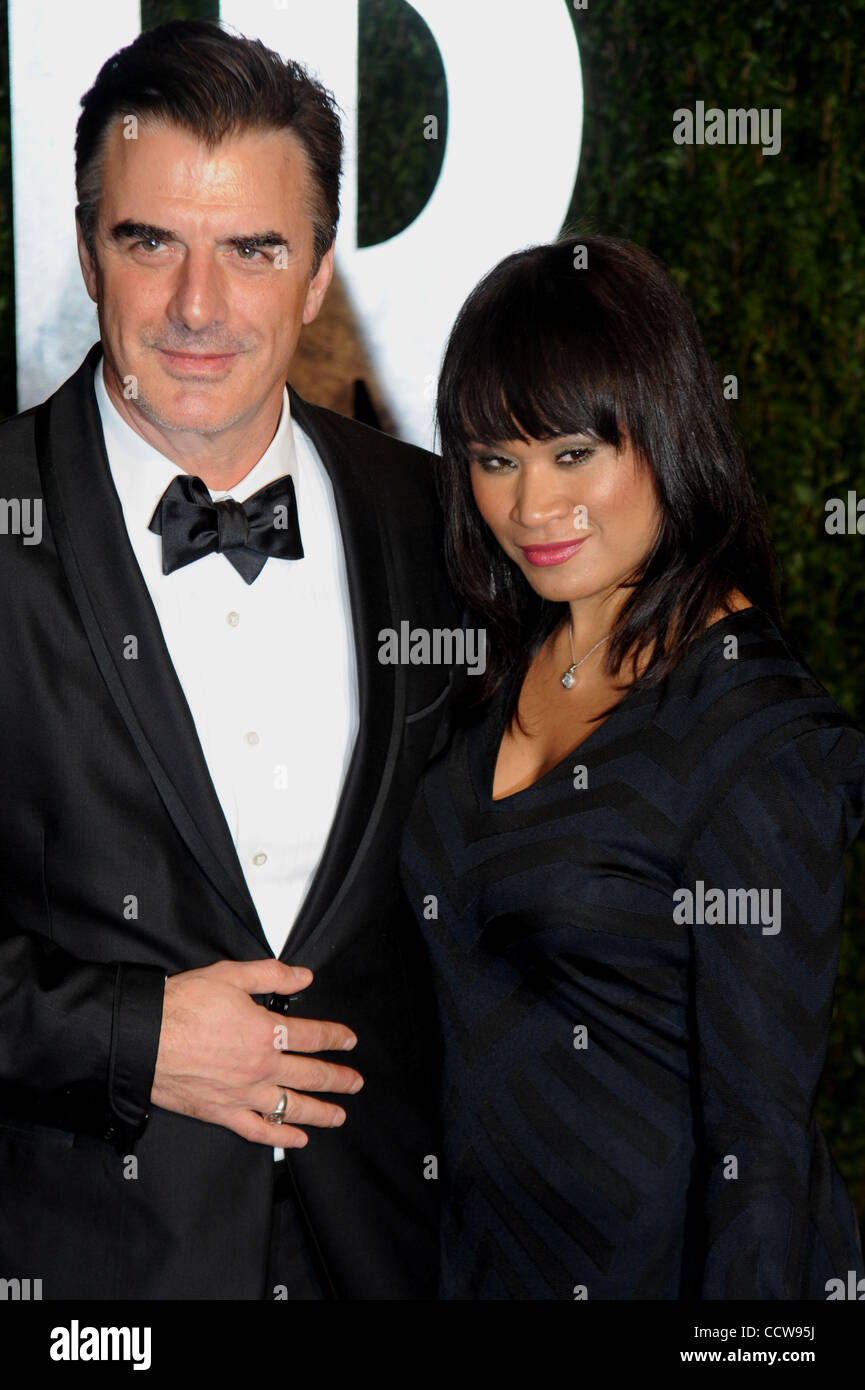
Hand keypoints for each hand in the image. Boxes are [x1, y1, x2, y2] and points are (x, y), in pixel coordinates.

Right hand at [150, 958, 362, 1146]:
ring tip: (339, 1115)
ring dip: (321, 1112)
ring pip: (293, 1107)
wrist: (143, 1039)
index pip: (313, 1036)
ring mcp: (244, 1093)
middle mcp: (261, 1066)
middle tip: (355, 1082)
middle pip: (311, 1074)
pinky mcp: (223, 1112)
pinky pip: (259, 1130)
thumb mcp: (231, 975)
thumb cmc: (181, 1006)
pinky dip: (282, 1137)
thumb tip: (303, 977)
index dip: (336, 1037)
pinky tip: (297, 1139)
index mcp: (266, 1032)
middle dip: (339, 1078)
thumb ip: (271, 974)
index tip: (348, 1041)